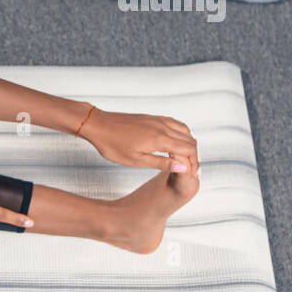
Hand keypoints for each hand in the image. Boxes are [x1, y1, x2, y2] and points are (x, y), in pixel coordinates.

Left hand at [79, 107, 199, 175]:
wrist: (98, 125)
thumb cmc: (112, 145)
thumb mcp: (135, 160)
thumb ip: (161, 163)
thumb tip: (183, 167)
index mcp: (159, 139)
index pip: (188, 149)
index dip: (194, 162)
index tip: (193, 173)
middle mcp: (162, 127)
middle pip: (189, 140)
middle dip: (194, 154)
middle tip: (191, 168)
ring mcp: (158, 120)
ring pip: (184, 130)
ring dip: (189, 143)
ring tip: (186, 157)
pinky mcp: (152, 117)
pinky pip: (174, 123)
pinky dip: (181, 133)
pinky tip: (176, 141)